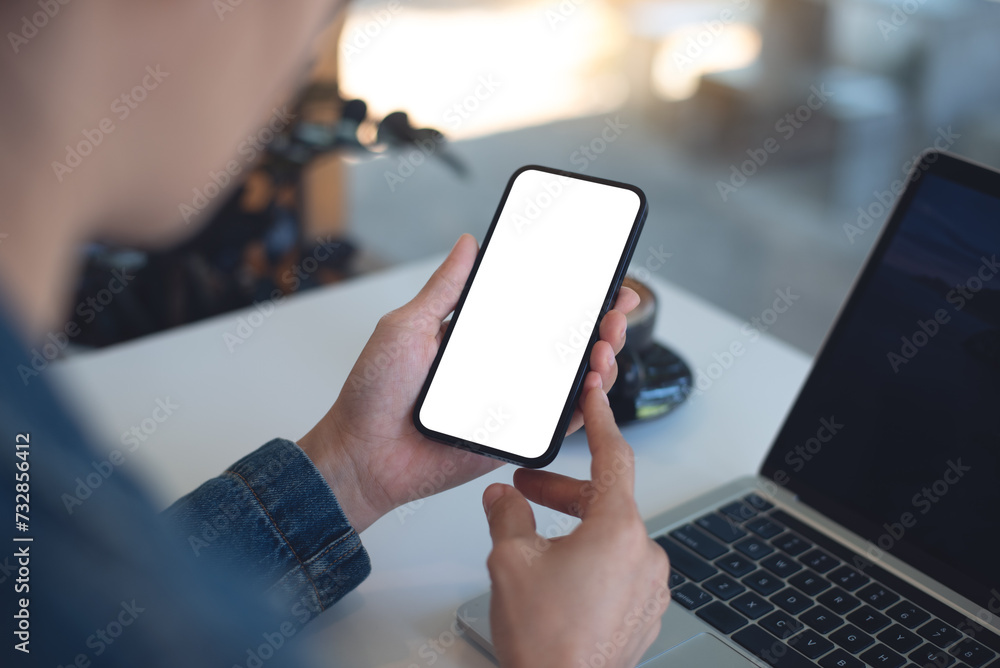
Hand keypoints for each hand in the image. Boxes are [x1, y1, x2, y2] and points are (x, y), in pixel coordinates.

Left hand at [298, 234, 638, 531]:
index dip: (574, 293)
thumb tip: (468, 244)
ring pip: (571, 381)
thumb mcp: (406, 328)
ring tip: (604, 344)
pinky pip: (559, 424)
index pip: (537, 309)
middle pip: (565, 343)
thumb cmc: (373, 395)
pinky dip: (584, 408)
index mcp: (479, 337)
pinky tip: (592, 386)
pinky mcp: (514, 437)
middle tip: (616, 309)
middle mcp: (501, 366)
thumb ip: (444, 290)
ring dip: (600, 360)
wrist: (362, 457)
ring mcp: (511, 402)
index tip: (602, 276)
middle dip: (601, 323)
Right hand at [483, 381, 670, 667]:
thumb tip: (502, 497)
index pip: (614, 455)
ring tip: (532, 544)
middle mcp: (644, 554)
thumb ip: (507, 515)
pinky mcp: (644, 613)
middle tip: (525, 488)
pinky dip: (590, 562)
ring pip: (610, 537)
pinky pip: (618, 570)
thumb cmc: (547, 641)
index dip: (601, 420)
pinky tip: (557, 579)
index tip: (596, 395)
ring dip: (573, 530)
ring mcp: (649, 587)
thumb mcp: (510, 562)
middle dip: (561, 490)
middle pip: (605, 500)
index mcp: (619, 530)